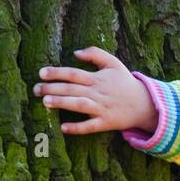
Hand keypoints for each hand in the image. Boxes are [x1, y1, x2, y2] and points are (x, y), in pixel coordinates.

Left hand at [33, 46, 157, 134]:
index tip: (42, 73)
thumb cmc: (125, 82)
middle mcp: (98, 93)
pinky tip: (63, 128)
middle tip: (35, 89)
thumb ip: (95, 53)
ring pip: (79, 105)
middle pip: (72, 88)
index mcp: (98, 78)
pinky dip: (77, 128)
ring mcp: (102, 108)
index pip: (73, 73)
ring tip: (45, 102)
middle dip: (52, 88)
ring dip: (62, 103)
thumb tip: (75, 53)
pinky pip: (90, 126)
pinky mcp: (106, 123)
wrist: (144, 104)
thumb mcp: (113, 63)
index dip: (57, 72)